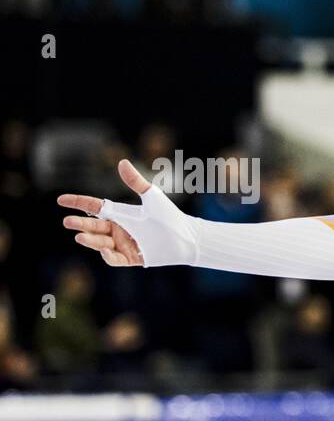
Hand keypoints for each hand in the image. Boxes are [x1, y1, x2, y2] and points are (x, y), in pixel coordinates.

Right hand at [57, 159, 197, 266]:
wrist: (187, 236)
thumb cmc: (170, 215)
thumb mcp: (151, 197)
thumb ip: (135, 182)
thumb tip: (121, 162)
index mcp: (120, 214)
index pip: (94, 208)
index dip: (77, 203)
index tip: (60, 200)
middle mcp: (119, 229)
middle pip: (94, 226)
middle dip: (79, 224)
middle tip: (66, 222)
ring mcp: (124, 245)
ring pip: (101, 243)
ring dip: (90, 240)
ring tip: (79, 237)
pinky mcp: (132, 258)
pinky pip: (115, 259)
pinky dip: (108, 256)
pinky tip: (104, 249)